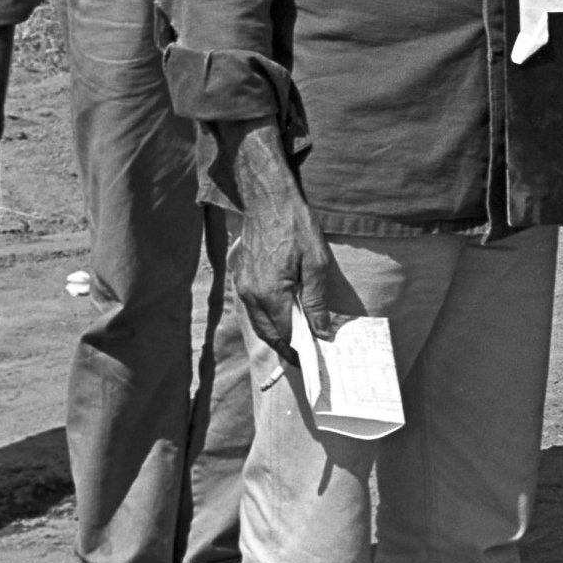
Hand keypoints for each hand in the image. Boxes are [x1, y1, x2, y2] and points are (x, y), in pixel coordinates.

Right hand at [232, 149, 338, 355]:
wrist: (267, 199)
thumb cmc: (296, 226)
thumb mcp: (317, 263)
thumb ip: (317, 301)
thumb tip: (322, 330)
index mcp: (270, 294)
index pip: (285, 334)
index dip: (299, 351)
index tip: (312, 363)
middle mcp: (250, 294)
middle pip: (268, 333)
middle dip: (286, 348)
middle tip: (305, 357)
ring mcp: (242, 286)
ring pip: (258, 322)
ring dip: (275, 333)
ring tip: (297, 339)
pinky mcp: (240, 277)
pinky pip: (253, 307)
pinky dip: (267, 317)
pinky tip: (283, 315)